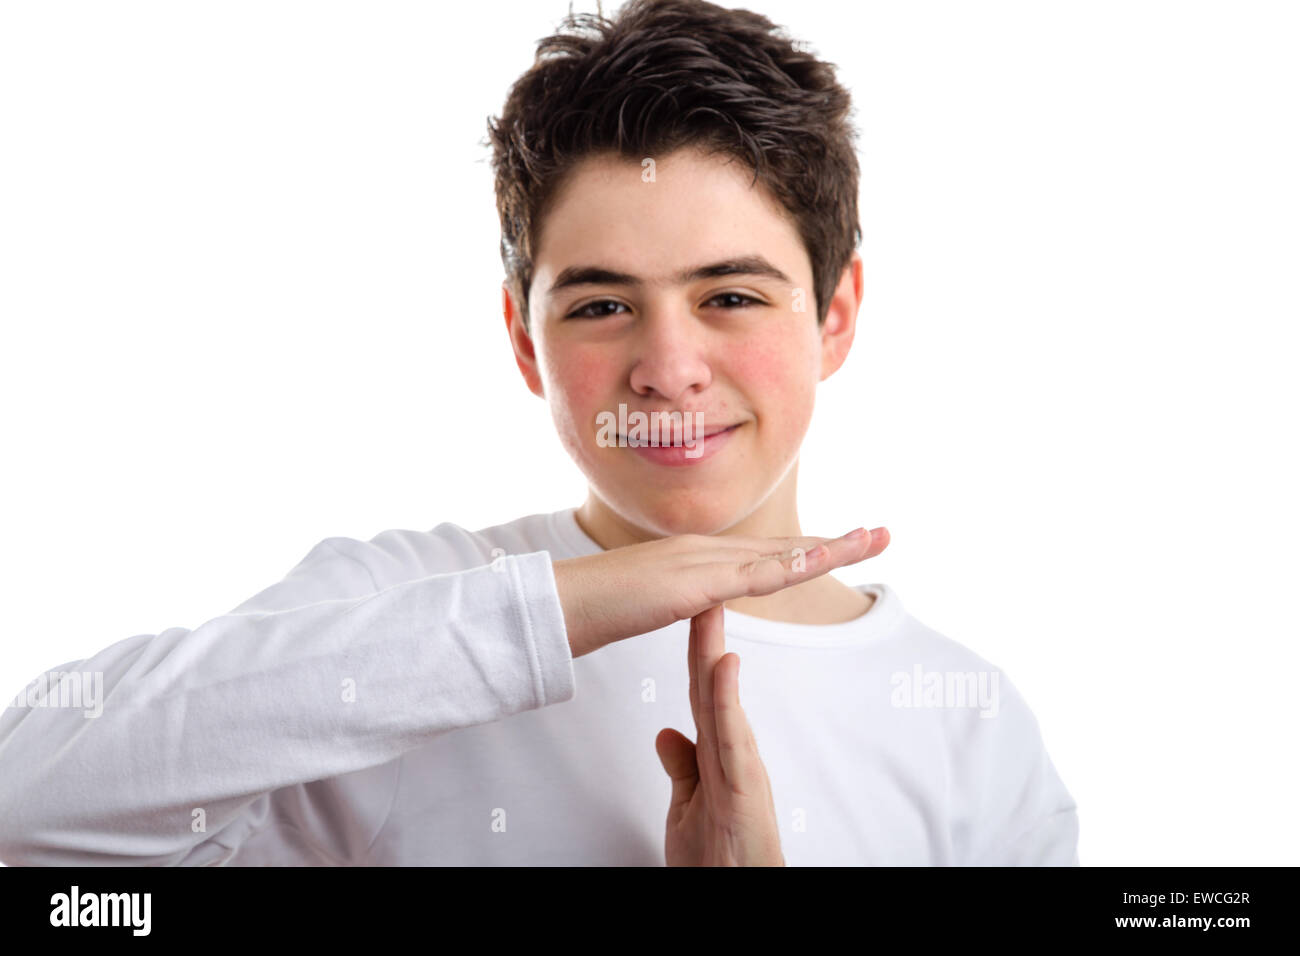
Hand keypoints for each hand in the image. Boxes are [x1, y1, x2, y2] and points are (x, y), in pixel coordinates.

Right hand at [552, 526, 888, 657]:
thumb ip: (679, 599)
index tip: (845, 545)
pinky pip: (755, 576)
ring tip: (874, 540)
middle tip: (882, 534)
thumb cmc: (598, 607)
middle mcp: (707, 550)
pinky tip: (822, 560)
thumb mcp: (651, 602)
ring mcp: (702, 561)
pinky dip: (792, 566)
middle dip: (835, 541)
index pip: (765, 554)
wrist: (562, 603)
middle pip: (784, 546)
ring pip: (780, 555)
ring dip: (831, 547)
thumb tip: (698, 602)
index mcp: (699, 557)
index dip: (808, 548)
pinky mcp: (695, 582)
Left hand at [655, 603, 782, 865]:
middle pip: (714, 686)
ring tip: (711, 609)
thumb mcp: (688, 808)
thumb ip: (683, 768)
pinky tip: (724, 666)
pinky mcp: (746, 790)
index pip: (703, 692)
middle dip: (706, 636)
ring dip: (717, 655)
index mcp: (720, 755)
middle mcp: (734, 754)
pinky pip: (733, 738)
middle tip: (702, 586)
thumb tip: (666, 732)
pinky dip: (727, 700)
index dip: (696, 650)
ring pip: (725, 704)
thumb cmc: (717, 862)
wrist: (740, 901)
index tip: (688, 608)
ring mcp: (742, 770)